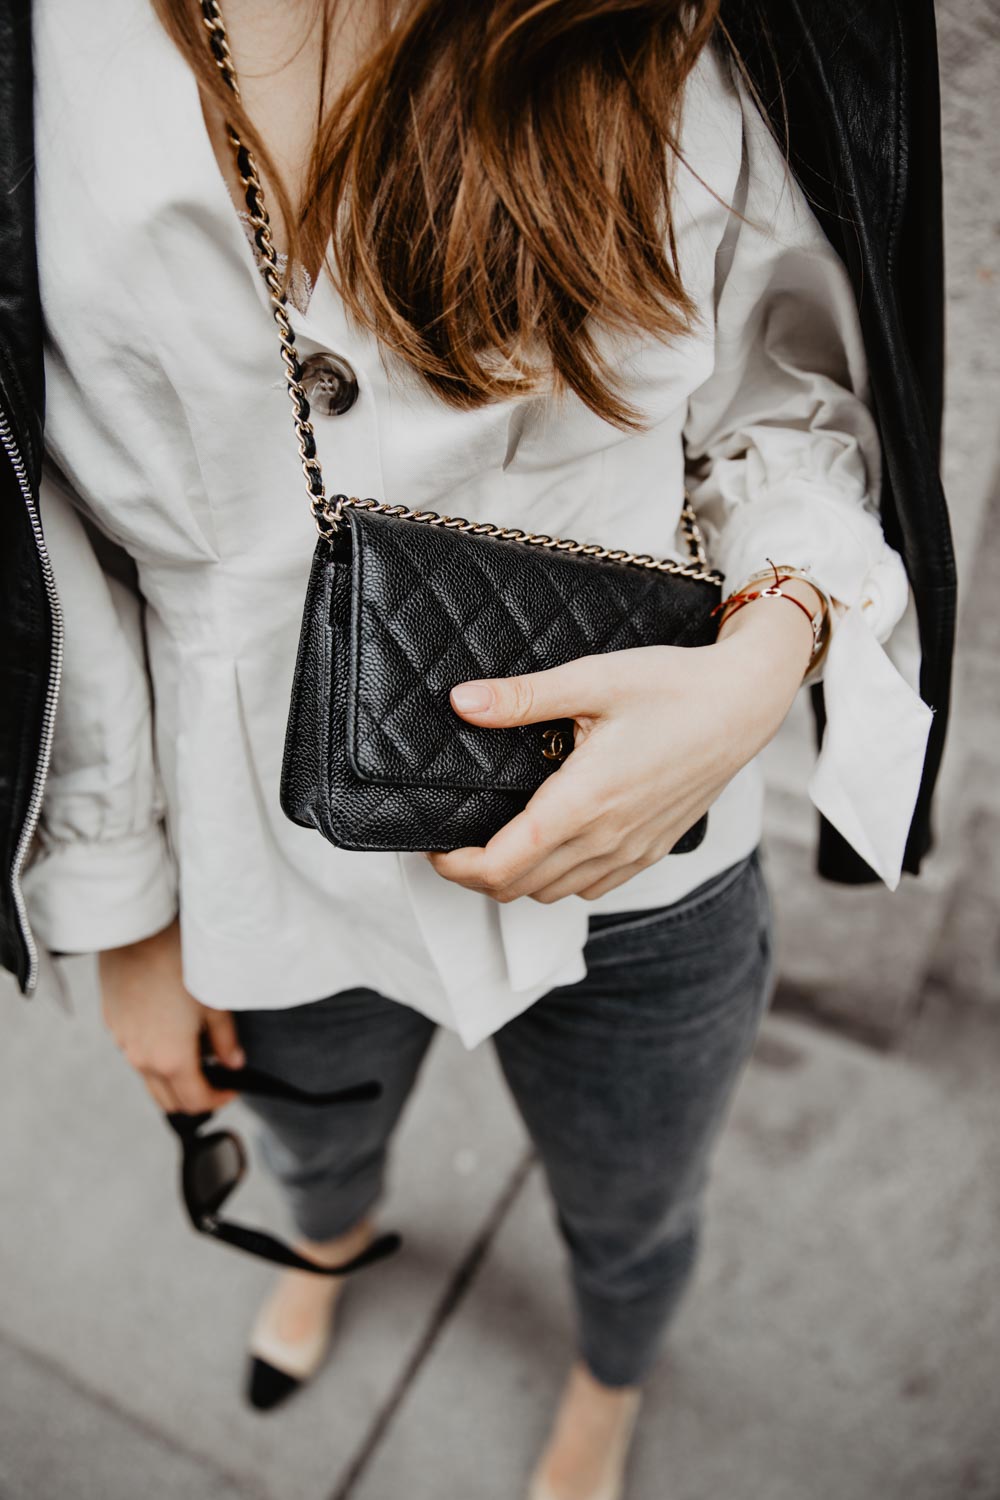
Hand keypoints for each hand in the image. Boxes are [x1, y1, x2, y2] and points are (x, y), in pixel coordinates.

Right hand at [98, 915, 244, 1114]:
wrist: (137, 931)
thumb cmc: (180, 962)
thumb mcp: (213, 1002)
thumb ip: (225, 1040)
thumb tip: (234, 1063)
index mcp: (170, 1060)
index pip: (196, 1101)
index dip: (219, 1099)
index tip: (233, 1089)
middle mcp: (141, 1059)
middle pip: (169, 1100)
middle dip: (195, 1097)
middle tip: (216, 1078)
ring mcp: (122, 1043)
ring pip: (149, 1079)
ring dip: (173, 1078)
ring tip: (196, 1052)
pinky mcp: (112, 1024)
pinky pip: (135, 1053)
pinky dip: (155, 1056)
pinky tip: (170, 1030)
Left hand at [428, 583, 817, 903]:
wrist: (745, 703)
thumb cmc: (674, 686)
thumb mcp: (593, 679)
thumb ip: (523, 697)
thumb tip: (461, 702)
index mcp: (585, 801)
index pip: (503, 866)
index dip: (456, 867)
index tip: (435, 844)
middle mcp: (608, 838)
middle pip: (520, 889)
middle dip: (477, 875)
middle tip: (455, 840)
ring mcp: (633, 850)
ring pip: (555, 894)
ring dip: (517, 879)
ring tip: (496, 841)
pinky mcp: (651, 850)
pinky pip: (592, 887)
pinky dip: (559, 879)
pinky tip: (553, 843)